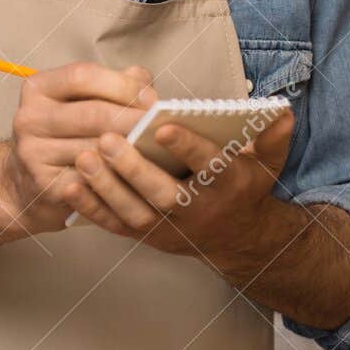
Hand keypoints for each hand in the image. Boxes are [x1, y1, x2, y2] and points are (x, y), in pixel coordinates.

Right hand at [0, 61, 155, 233]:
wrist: (26, 183)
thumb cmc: (65, 135)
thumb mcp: (81, 101)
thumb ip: (114, 85)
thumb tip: (145, 82)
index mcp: (38, 87)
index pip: (82, 76)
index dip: (122, 85)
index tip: (152, 99)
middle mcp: (29, 117)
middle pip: (92, 113)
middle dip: (134, 120)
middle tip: (163, 127)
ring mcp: (33, 153)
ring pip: (95, 149)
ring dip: (131, 151)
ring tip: (157, 150)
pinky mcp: (44, 185)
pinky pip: (91, 180)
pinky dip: (118, 178)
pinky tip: (137, 176)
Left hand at [63, 111, 297, 269]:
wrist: (237, 239)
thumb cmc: (244, 188)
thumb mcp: (267, 163)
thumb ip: (273, 136)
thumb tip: (282, 110)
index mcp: (227, 186)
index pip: (208, 166)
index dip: (187, 147)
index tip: (163, 126)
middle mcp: (197, 212)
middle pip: (164, 195)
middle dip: (134, 169)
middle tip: (107, 139)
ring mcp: (168, 228)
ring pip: (135, 213)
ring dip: (106, 188)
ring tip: (82, 158)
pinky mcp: (145, 236)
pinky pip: (115, 225)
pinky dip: (91, 208)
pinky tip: (68, 185)